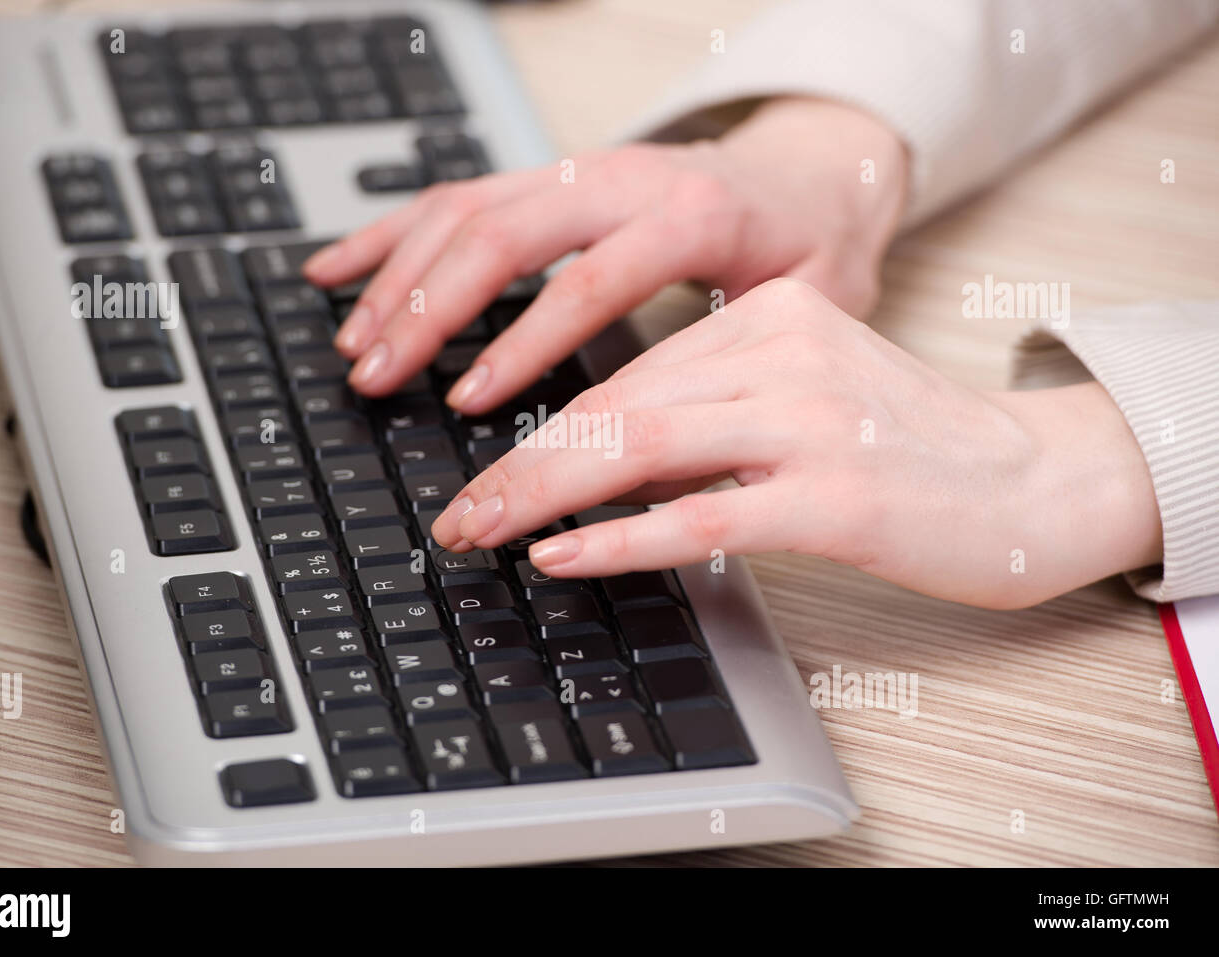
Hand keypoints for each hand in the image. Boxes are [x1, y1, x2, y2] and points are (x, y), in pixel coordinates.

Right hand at [302, 97, 908, 412]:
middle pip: (504, 233)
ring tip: (353, 343)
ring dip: (398, 276)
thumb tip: (668, 456)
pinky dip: (392, 232)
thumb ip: (741, 369)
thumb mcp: (810, 307)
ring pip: (468, 208)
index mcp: (692, 214)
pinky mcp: (550, 176)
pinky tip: (339, 268)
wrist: (813, 169)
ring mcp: (579, 170)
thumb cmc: (811, 246)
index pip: (591, 278)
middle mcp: (624, 178)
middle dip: (429, 309)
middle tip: (378, 375)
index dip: (524, 341)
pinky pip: (457, 193)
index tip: (469, 399)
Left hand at [428, 280, 1162, 609]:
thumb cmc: (913, 449)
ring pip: (644, 449)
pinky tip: (562, 555)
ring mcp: (813, 420)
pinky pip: (702, 513)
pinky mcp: (835, 493)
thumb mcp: (805, 398)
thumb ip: (712, 415)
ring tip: (484, 532)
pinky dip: (619, 538)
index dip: (547, 430)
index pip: (630, 376)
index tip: (492, 475)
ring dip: (546, 498)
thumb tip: (599, 466)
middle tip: (460, 513)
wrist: (1033, 480)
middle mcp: (787, 351)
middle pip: (620, 406)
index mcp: (772, 316)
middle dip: (521, 466)